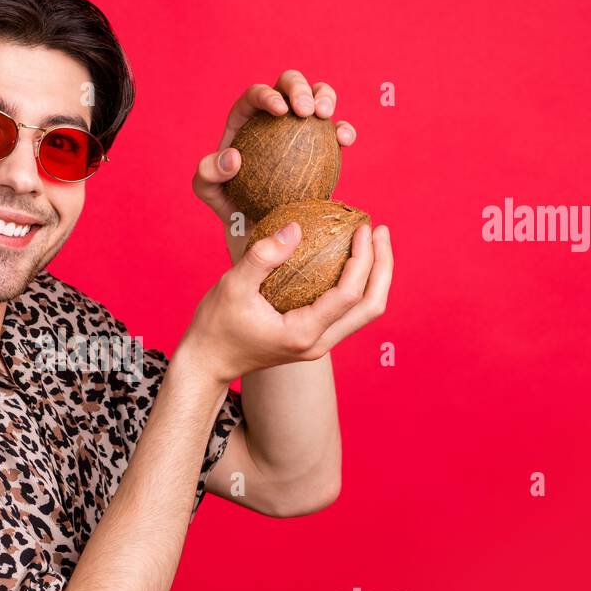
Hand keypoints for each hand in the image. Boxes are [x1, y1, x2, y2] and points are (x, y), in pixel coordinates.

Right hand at [178, 217, 392, 384]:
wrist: (207, 362)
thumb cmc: (215, 326)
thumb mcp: (232, 286)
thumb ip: (263, 256)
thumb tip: (296, 228)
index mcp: (303, 333)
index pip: (349, 295)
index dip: (363, 258)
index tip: (361, 227)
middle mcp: (318, 343)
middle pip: (372, 308)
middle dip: (383, 267)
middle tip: (379, 231)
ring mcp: (318, 344)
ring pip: (364, 312)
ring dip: (375, 276)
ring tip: (372, 241)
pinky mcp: (312, 338)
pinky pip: (348, 311)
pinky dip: (357, 284)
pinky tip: (348, 258)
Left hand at [191, 69, 357, 261]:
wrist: (258, 222)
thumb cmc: (230, 203)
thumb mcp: (208, 191)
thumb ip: (208, 173)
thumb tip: (233, 157)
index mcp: (246, 116)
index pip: (256, 95)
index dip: (268, 95)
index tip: (280, 110)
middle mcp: (275, 114)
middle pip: (289, 83)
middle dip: (299, 88)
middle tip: (305, 111)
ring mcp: (301, 127)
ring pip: (318, 96)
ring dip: (326, 97)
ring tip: (325, 115)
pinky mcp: (323, 144)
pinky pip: (337, 131)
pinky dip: (343, 130)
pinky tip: (344, 140)